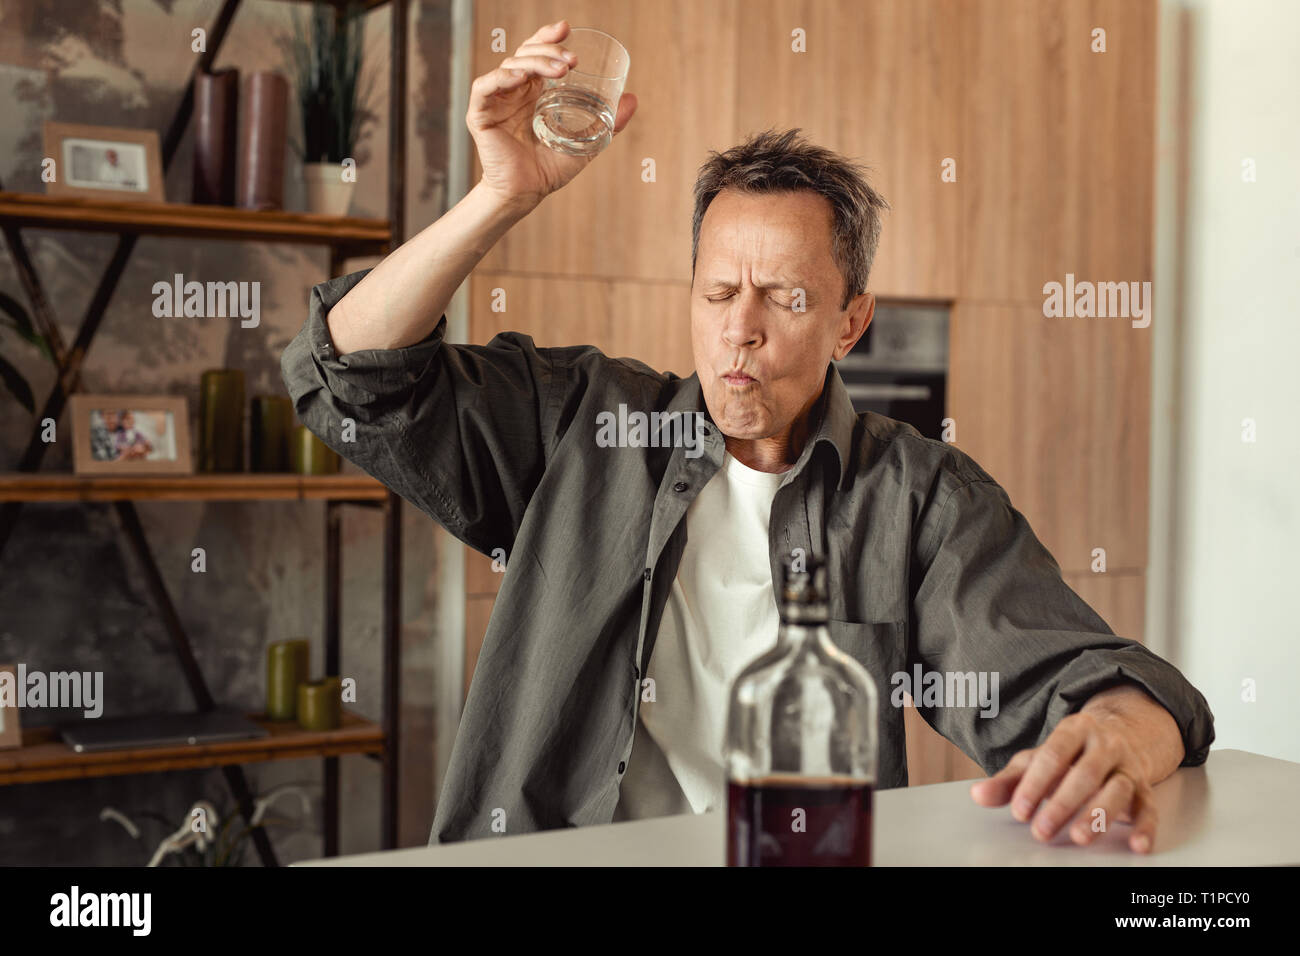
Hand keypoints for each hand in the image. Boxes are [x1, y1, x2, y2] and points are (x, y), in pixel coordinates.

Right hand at [466, 19, 637, 212]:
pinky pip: (485, 87)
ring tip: (559, 70)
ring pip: (510, 66)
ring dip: (534, 62)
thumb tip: (633, 100)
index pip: (536, 54)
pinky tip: (521, 78)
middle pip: (524, 54)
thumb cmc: (548, 169)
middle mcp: (513, 91)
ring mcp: (496, 101)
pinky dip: (501, 78)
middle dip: (548, 50)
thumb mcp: (586, 142)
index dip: (548, 37)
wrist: (526, 194)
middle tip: (571, 60)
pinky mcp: (480, 114)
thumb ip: (609, 123)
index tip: (566, 29)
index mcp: (532, 92)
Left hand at [969, 684, 1183, 852]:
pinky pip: (1148, 808)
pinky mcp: (1145, 789)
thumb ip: (1009, 779)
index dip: (1035, 783)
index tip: (1019, 810)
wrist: (1119, 735)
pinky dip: (1145, 827)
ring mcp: (1127, 766)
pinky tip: (1137, 845)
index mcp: (1074, 730)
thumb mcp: (1037, 759)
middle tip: (1042, 830)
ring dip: (1099, 815)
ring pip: (1117, 789)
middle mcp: (1105, 745)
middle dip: (1062, 804)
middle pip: (1084, 774)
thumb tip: (977, 795)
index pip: (1053, 755)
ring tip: (1080, 838)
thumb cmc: (1069, 754)